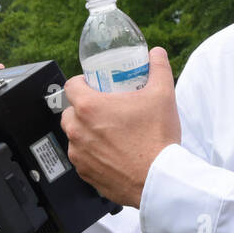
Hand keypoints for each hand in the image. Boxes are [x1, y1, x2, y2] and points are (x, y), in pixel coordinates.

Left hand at [60, 48, 180, 206]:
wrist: (158, 179)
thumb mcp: (163, 95)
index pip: (71, 85)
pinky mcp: (85, 173)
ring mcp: (79, 154)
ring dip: (86, 131)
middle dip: (84, 108)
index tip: (95, 86)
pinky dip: (92, 153)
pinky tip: (111, 152)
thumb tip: (157, 54)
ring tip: (109, 132)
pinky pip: (82, 158)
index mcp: (89, 107)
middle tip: (105, 109)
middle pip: (70, 111)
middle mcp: (78, 130)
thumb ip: (158, 69)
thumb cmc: (157, 139)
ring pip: (75, 136)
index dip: (82, 82)